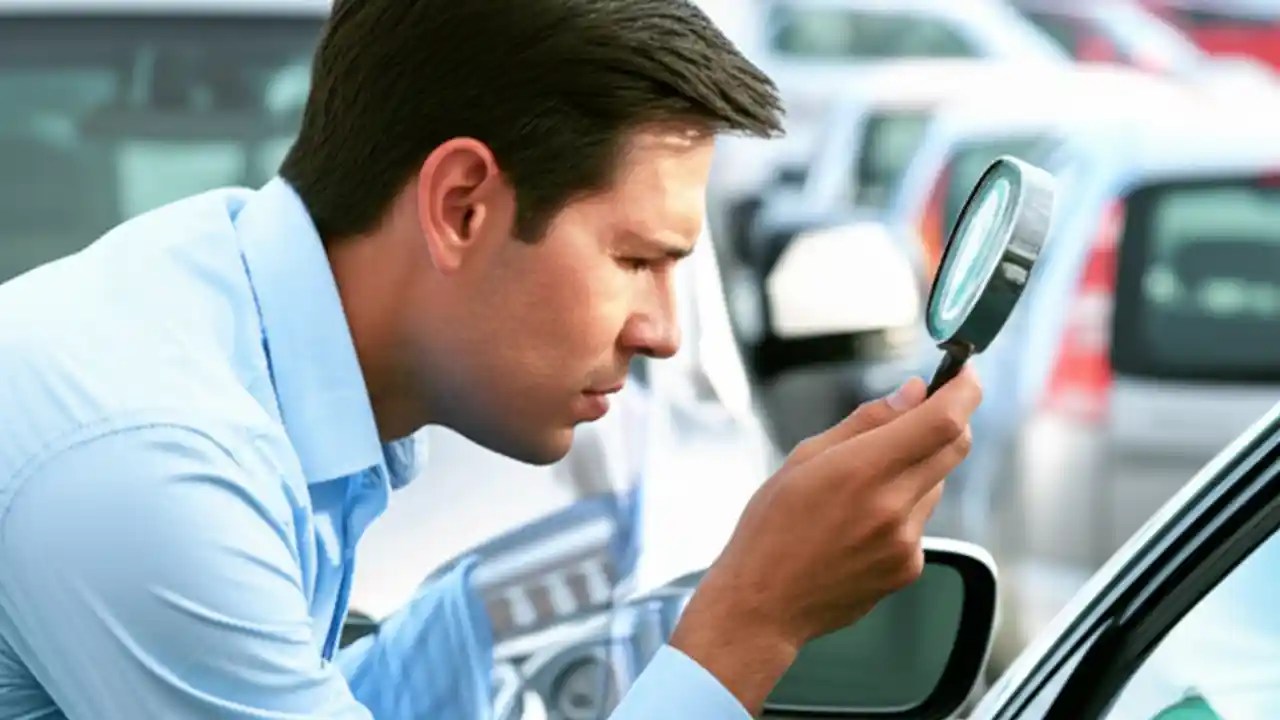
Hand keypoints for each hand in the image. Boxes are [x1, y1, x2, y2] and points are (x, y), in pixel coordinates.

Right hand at [669, 368, 981, 713]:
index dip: (964, 391)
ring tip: (864, 488)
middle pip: (956, 447)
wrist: (764, 602)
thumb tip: (913, 392)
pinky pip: (922, 521)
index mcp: (861, 470)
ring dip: (917, 469)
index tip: (965, 374)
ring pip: (936, 483)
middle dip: (950, 421)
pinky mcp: (909, 567)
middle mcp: (892, 506)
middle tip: (925, 412)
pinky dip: (904, 509)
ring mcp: (906, 541)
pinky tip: (862, 523)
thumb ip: (866, 422)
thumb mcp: (804, 458)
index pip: (942, 421)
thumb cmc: (772, 527)